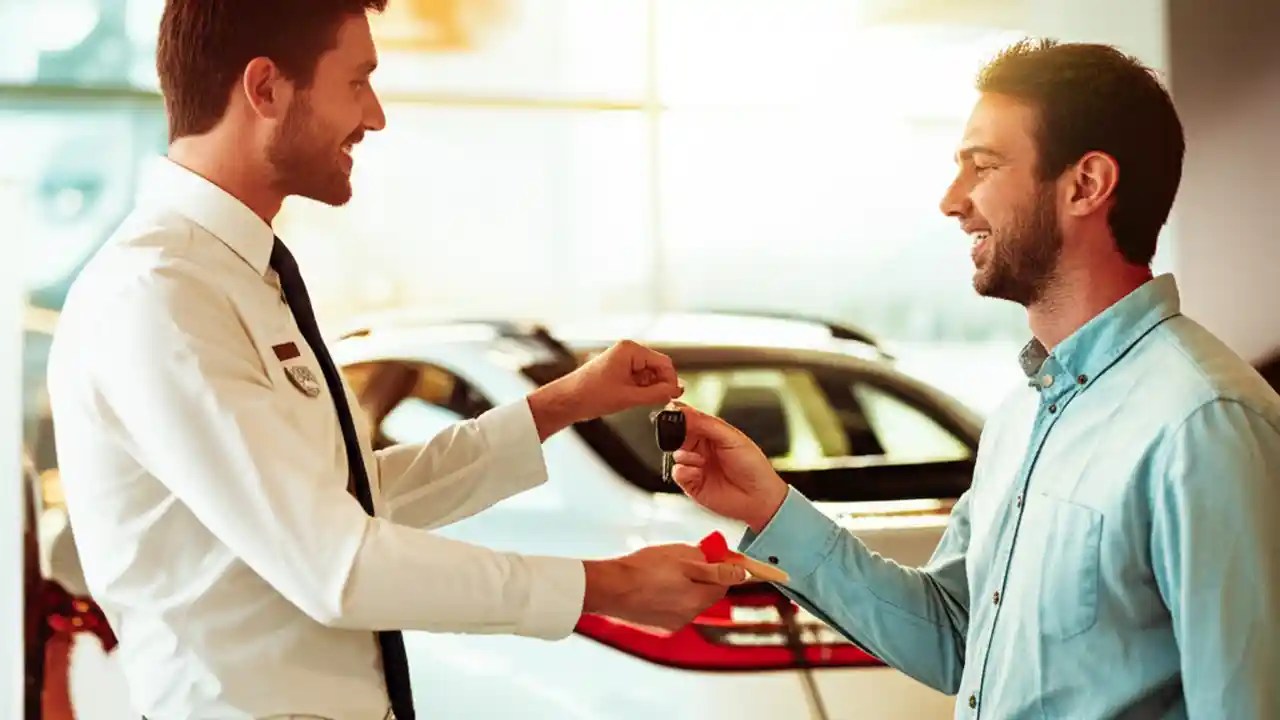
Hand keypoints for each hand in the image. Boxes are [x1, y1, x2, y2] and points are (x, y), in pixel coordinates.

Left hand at [529, 340, 681, 438]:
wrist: (567, 401)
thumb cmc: (589, 395)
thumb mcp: (629, 397)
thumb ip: (656, 394)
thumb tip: (674, 391)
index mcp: (630, 350)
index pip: (664, 362)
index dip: (671, 381)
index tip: (674, 396)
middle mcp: (627, 351)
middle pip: (657, 368)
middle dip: (659, 385)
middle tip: (660, 402)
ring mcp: (622, 360)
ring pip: (648, 375)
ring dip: (649, 389)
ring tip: (640, 402)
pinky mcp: (617, 370)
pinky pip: (637, 378)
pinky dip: (640, 390)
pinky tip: (633, 399)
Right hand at [582, 544, 746, 630]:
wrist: (609, 588)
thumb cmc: (642, 569)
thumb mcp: (682, 558)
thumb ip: (714, 567)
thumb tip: (736, 571)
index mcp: (698, 599)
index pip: (725, 585)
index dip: (722, 568)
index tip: (715, 556)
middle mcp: (689, 617)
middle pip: (707, 594)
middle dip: (701, 577)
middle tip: (684, 560)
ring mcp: (673, 624)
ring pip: (689, 601)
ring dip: (685, 588)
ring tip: (664, 572)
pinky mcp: (658, 626)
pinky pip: (673, 609)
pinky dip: (670, 598)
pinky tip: (655, 586)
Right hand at [671, 405, 788, 532]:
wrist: (758, 498)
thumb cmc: (753, 467)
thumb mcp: (732, 438)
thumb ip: (706, 423)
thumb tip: (684, 411)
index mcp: (712, 433)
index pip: (690, 419)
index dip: (681, 415)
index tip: (675, 413)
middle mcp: (702, 449)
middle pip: (679, 435)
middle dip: (678, 436)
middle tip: (686, 438)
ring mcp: (696, 466)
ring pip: (676, 454)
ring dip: (686, 456)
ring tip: (702, 461)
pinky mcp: (691, 484)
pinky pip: (676, 472)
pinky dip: (684, 472)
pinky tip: (698, 473)